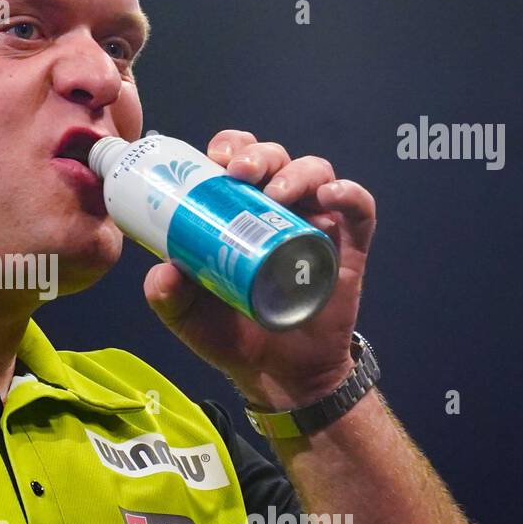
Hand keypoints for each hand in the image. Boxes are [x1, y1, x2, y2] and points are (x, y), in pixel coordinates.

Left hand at [144, 129, 376, 409]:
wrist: (277, 375)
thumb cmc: (231, 335)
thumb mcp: (185, 315)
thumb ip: (167, 294)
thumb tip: (163, 271)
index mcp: (237, 212)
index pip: (235, 159)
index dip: (228, 148)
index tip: (214, 161)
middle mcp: (277, 209)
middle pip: (274, 157)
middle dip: (257, 154)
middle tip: (240, 173)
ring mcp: (314, 224)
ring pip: (315, 172)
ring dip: (296, 172)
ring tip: (277, 193)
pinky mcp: (348, 246)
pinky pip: (359, 208)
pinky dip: (349, 193)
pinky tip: (330, 196)